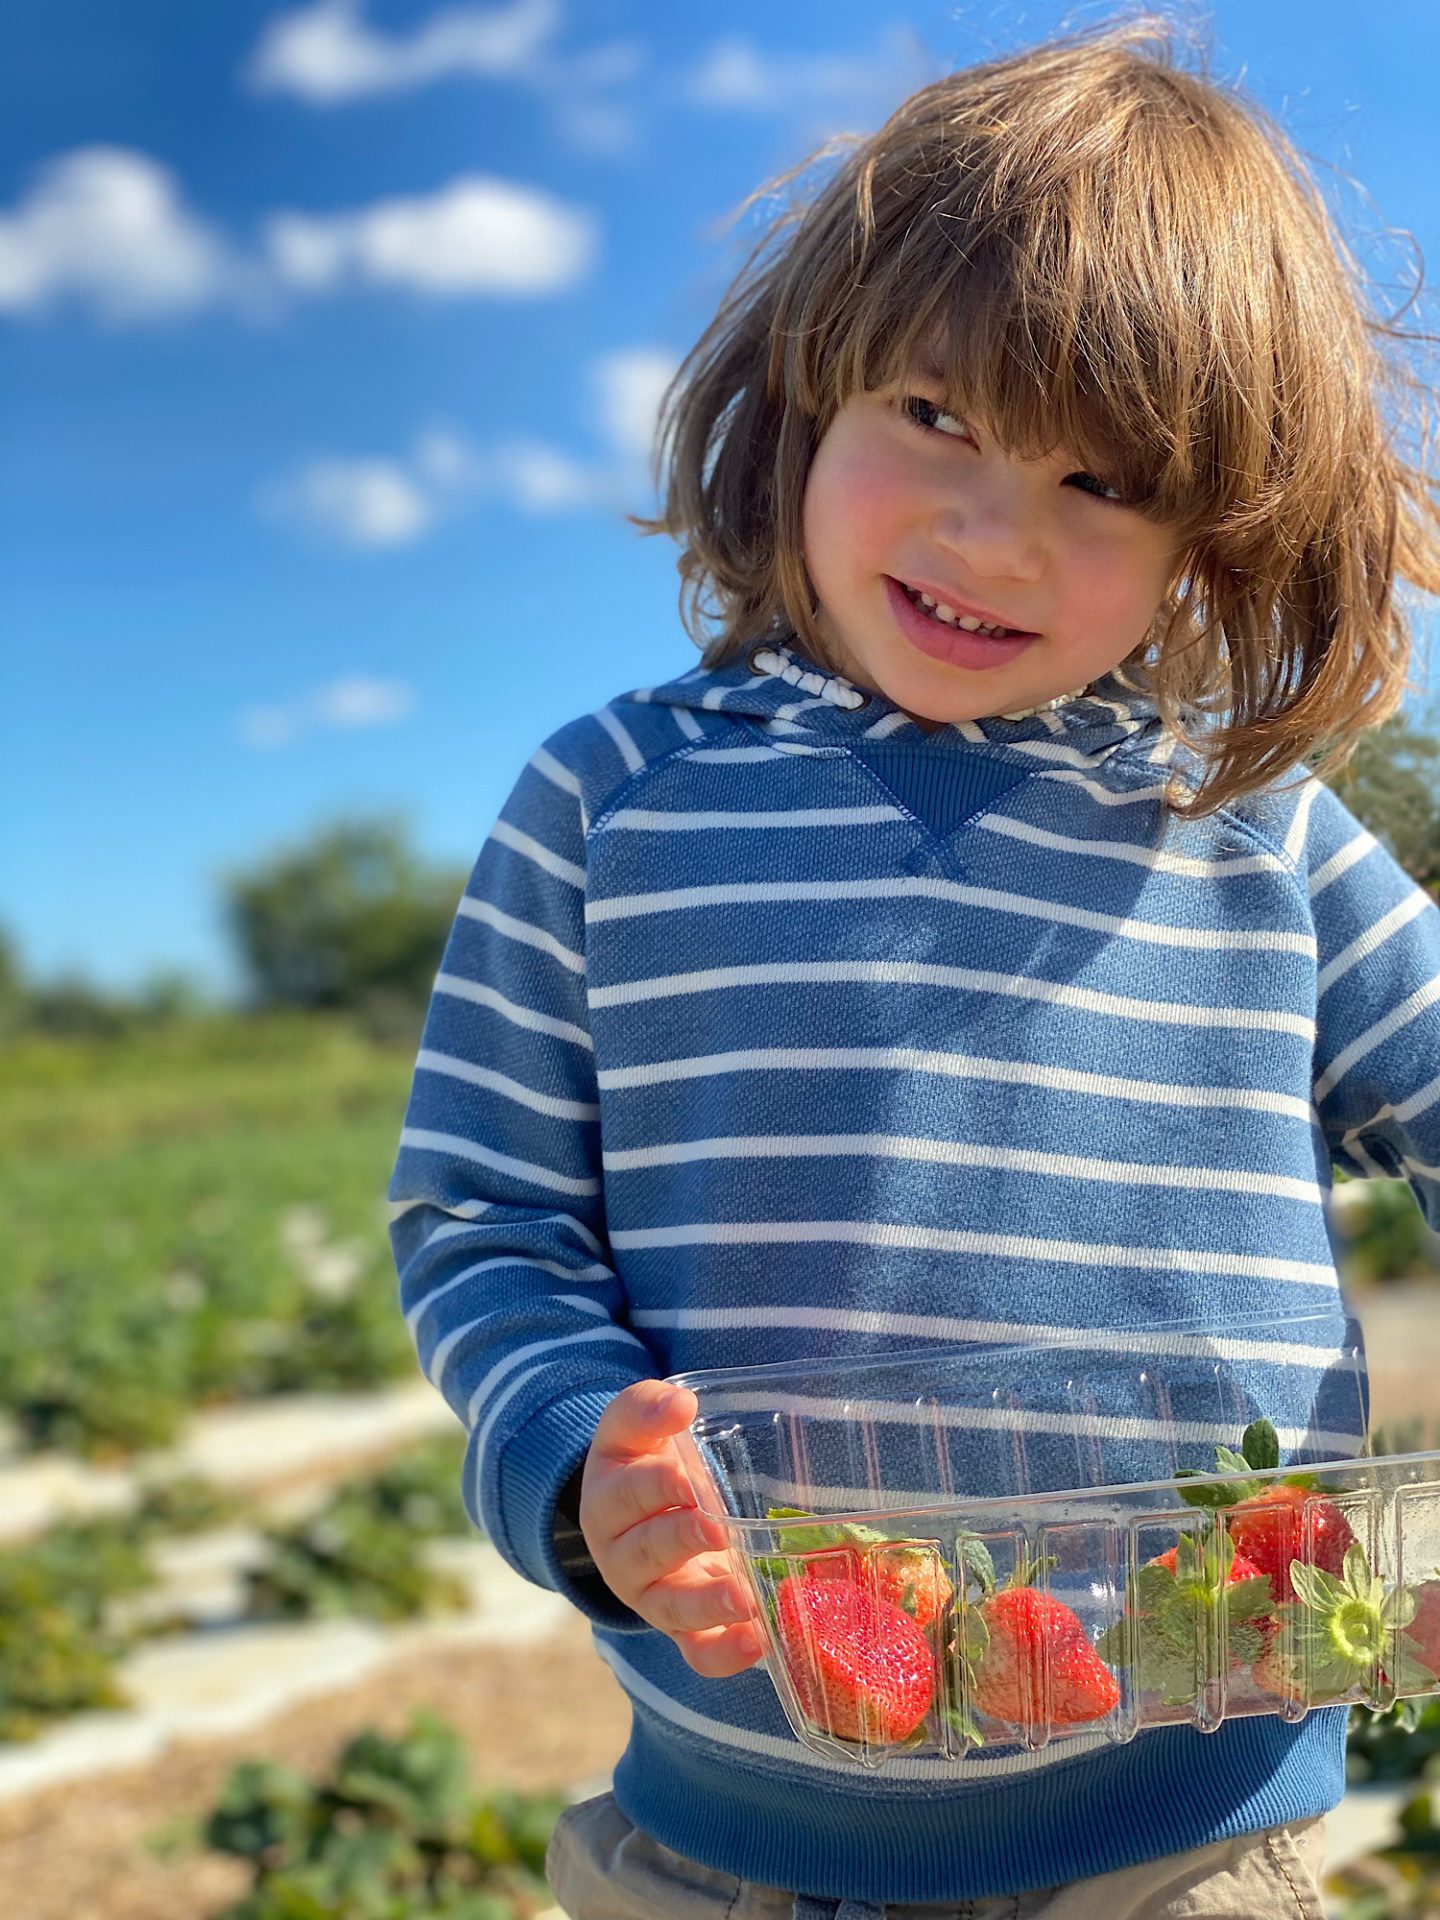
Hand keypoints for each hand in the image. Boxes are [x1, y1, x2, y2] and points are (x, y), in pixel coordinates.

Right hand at [579, 1378, 764, 1676]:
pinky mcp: (682, 1630)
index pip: (628, 1492)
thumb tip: (681, 1405)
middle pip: (646, 1551)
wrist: (643, 1512)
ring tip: (742, 1597)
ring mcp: (652, 1597)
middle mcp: (623, 1555)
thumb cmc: (644, 1460)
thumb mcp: (632, 1428)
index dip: (656, 1486)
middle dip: (681, 1539)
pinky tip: (756, 1644)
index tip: (685, 1476)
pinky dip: (723, 1654)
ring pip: (671, 1608)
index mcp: (608, 1500)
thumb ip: (648, 1408)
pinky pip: (696, 1652)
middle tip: (718, 1528)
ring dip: (706, 1604)